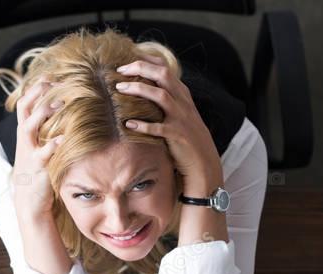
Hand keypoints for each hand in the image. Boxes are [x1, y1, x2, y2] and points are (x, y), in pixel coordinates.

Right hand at [12, 80, 64, 223]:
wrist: (30, 202)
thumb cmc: (39, 173)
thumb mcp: (39, 149)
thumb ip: (46, 133)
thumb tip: (64, 115)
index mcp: (25, 134)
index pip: (24, 104)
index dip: (35, 89)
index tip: (49, 76)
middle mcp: (24, 140)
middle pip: (24, 109)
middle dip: (37, 94)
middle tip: (54, 83)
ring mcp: (29, 153)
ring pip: (28, 127)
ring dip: (43, 113)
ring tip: (59, 104)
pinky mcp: (37, 169)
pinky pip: (43, 154)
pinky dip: (53, 145)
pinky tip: (64, 138)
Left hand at [115, 57, 222, 194]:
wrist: (203, 161)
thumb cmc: (186, 136)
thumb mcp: (181, 113)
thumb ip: (168, 98)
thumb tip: (144, 86)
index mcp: (183, 94)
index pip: (165, 68)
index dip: (145, 61)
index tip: (126, 63)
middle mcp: (183, 102)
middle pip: (163, 75)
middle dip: (140, 69)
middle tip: (119, 71)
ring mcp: (181, 118)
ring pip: (160, 96)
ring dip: (139, 90)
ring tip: (119, 89)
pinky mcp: (177, 136)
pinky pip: (158, 128)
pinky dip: (143, 125)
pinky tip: (128, 124)